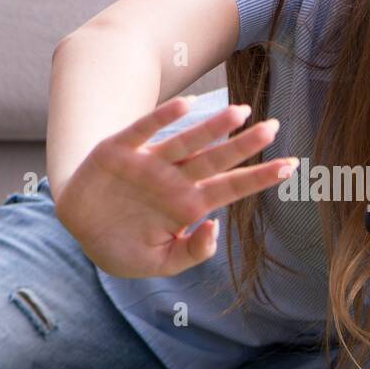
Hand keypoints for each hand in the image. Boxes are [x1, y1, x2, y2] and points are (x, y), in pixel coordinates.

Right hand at [53, 97, 294, 278]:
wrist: (79, 232)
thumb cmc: (126, 247)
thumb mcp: (161, 263)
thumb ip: (191, 252)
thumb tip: (215, 229)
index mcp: (187, 205)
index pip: (230, 188)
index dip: (259, 178)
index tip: (291, 167)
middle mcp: (173, 180)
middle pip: (215, 160)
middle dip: (244, 145)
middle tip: (274, 127)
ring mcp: (148, 164)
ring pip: (186, 142)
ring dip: (212, 127)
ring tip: (240, 112)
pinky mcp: (118, 152)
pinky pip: (143, 131)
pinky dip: (162, 118)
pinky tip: (187, 105)